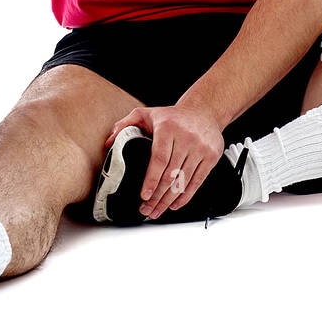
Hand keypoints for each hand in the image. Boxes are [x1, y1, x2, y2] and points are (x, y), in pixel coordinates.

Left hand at [106, 104, 225, 217]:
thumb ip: (125, 124)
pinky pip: (198, 181)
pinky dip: (186, 196)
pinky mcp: (211, 156)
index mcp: (168, 128)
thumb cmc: (173, 116)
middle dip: (157, 196)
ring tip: (157, 211)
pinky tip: (175, 204)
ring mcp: (201, 148)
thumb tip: (110, 141)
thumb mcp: (147, 114)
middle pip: (171, 174)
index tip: (144, 195)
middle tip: (146, 209)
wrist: (204, 111)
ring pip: (183, 180)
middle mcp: (186, 138)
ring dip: (169, 200)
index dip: (151, 179)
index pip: (159, 158)